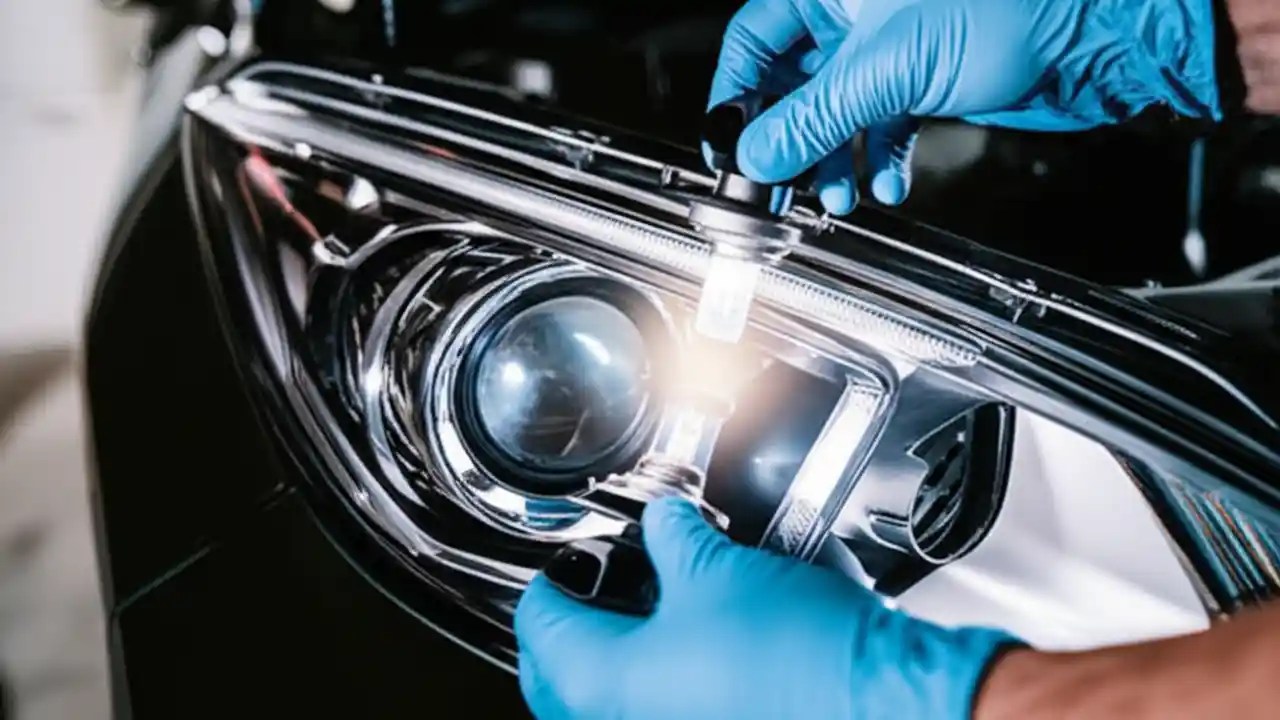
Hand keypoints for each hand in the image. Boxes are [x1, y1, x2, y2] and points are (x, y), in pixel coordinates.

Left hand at [515, 497, 1017, 719]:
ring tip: (635, 618)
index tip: (558, 565)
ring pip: (607, 706)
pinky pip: (660, 713)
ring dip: (610, 662)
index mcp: (605, 682)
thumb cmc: (797, 654)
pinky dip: (659, 684)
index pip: (541, 627)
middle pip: (560, 682)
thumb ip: (674, 535)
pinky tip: (691, 649)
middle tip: (579, 599)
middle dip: (563, 636)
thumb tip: (668, 523)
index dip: (548, 582)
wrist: (879, 699)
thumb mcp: (717, 566)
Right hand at [709, 0, 1221, 213]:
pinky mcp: (923, 78)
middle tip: (780, 187)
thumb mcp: (887, 67)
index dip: (737, 97)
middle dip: (789, 141)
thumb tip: (754, 153)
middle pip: (793, 83)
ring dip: (834, 162)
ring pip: (837, 112)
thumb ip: (812, 116)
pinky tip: (888, 184)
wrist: (1094, 28)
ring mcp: (890, 47)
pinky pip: (881, 125)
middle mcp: (855, 13)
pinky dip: (880, 160)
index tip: (730, 147)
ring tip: (839, 197)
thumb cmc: (1007, 6)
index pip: (754, 40)